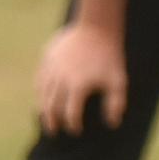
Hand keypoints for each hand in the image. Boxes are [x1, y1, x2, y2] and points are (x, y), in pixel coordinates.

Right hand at [35, 0, 129, 136]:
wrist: (97, 27)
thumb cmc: (109, 56)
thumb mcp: (118, 80)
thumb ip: (116, 104)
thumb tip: (113, 124)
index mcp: (78, 86)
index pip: (71, 114)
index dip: (73, 125)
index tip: (77, 131)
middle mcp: (61, 79)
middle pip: (52, 106)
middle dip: (53, 122)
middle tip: (54, 132)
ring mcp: (51, 67)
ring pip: (42, 94)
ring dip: (43, 109)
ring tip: (46, 119)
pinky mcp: (47, 58)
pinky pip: (40, 79)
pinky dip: (40, 91)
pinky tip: (43, 98)